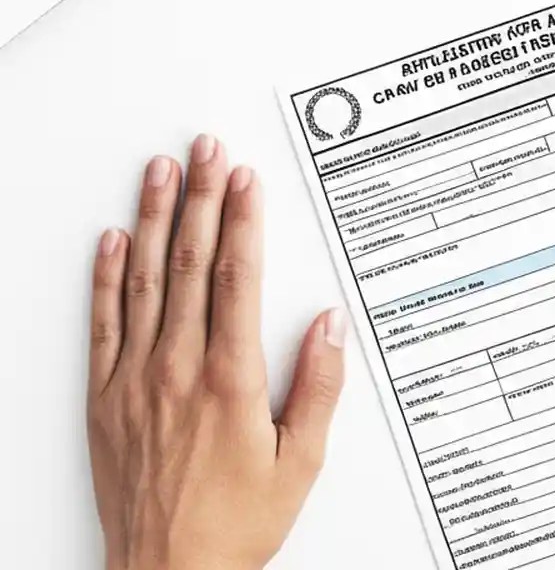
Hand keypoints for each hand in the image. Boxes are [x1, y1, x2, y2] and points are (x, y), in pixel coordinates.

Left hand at [87, 135, 346, 569]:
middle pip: (191, 266)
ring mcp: (135, 381)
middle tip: (207, 152)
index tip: (246, 181)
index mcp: (230, 380)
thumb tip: (328, 325)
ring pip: (145, 282)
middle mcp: (178, 370)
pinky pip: (104, 324)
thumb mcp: (300, 462)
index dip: (242, 221)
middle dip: (202, 200)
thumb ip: (317, 387)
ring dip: (155, 221)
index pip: (237, 279)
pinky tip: (113, 242)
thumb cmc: (235, 524)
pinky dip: (106, 278)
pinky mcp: (105, 399)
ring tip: (161, 173)